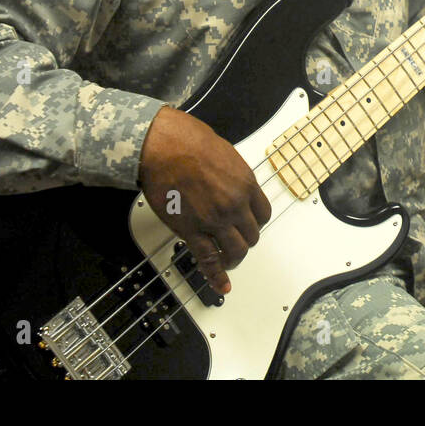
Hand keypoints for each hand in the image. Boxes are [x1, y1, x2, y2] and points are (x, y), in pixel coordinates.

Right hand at [137, 105, 270, 293]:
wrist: (161, 146)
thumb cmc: (187, 141)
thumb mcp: (224, 153)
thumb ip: (232, 174)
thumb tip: (230, 182)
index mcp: (245, 183)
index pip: (263, 213)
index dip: (256, 222)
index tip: (249, 224)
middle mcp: (235, 204)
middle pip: (251, 234)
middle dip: (244, 239)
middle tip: (235, 240)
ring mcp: (215, 220)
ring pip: (236, 251)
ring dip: (234, 258)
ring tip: (228, 260)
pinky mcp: (192, 231)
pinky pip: (209, 260)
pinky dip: (216, 276)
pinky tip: (221, 284)